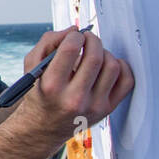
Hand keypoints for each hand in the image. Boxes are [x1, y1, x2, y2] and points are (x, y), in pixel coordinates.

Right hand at [13, 27, 134, 146]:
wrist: (43, 128)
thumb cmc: (38, 93)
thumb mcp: (31, 68)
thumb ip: (48, 43)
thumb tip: (74, 30)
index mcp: (51, 86)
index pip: (70, 49)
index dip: (75, 36)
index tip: (74, 36)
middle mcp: (74, 98)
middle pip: (95, 57)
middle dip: (92, 40)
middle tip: (87, 39)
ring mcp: (94, 106)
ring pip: (112, 66)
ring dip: (105, 53)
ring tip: (95, 54)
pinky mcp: (107, 109)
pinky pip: (126, 81)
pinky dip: (121, 67)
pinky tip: (107, 66)